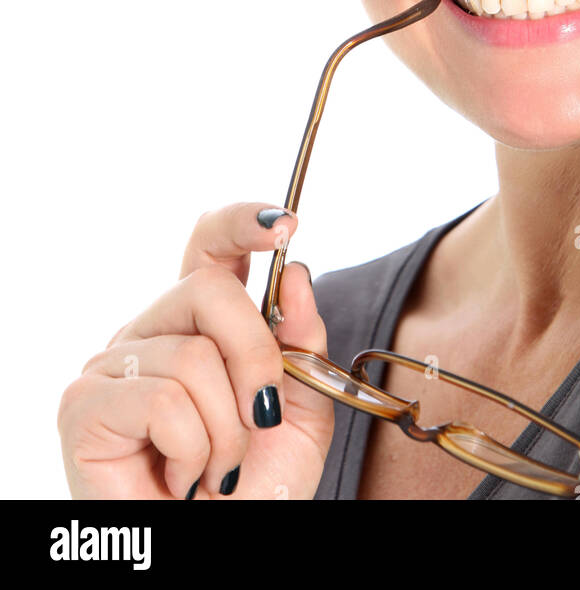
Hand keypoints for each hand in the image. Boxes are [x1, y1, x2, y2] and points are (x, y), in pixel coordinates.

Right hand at [57, 203, 334, 498]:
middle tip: (259, 418)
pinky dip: (193, 450)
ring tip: (217, 469)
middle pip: (212, 288)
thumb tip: (297, 276)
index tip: (285, 223)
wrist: (221, 550)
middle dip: (256, 356)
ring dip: (227, 429)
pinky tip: (181, 478)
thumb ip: (302, 344)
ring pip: (194, 354)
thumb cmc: (253, 489)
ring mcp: (111, 364)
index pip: (209, 243)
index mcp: (200, 322)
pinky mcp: (84, 405)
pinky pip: (162, 398)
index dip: (242, 222)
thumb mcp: (300, 411)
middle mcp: (151, 330)